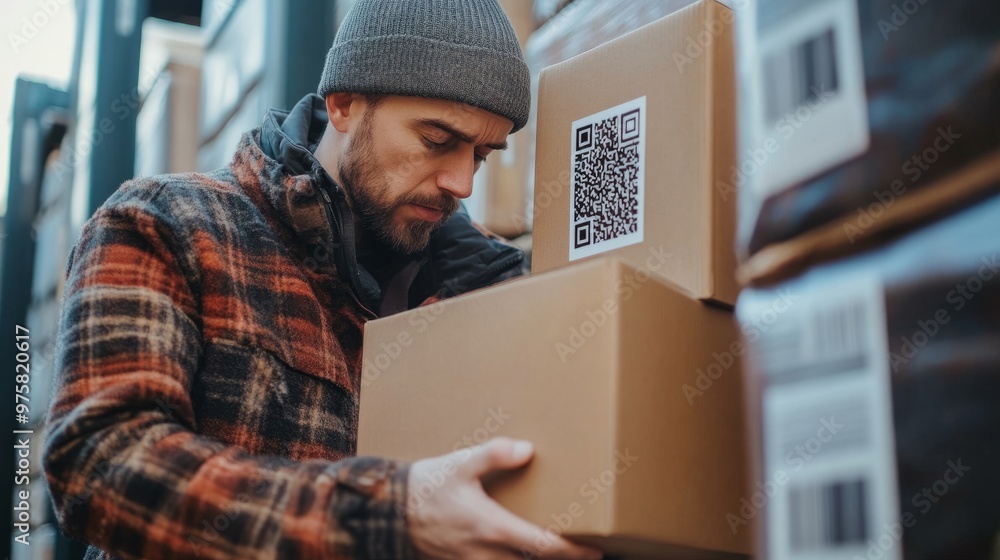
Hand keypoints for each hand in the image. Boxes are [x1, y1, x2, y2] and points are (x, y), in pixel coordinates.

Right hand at [405, 437, 603, 559]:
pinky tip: (523, 554)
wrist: (391, 511)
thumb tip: (527, 449)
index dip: (575, 552)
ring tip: (559, 554)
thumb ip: (494, 455)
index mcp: (493, 528)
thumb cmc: (429, 486)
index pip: (545, 548)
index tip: (595, 548)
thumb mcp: (460, 464)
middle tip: (589, 551)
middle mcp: (488, 554)